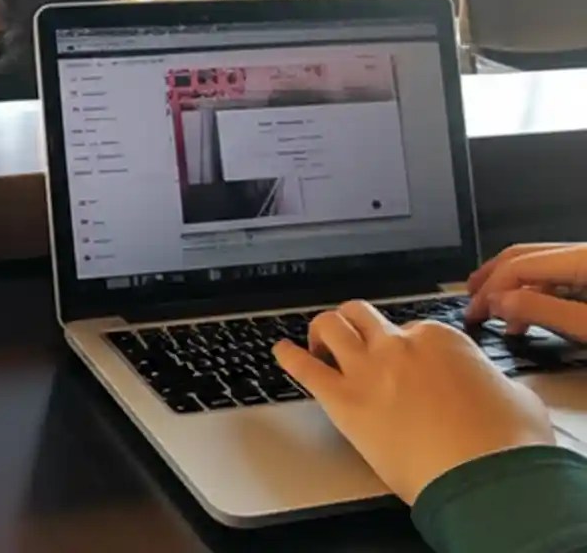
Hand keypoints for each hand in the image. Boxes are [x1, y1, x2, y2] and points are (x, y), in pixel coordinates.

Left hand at [274, 301, 553, 503]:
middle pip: (362, 315)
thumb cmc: (506, 443)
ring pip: (329, 326)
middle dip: (355, 324)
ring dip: (321, 331)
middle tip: (351, 341)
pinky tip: (281, 352)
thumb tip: (490, 390)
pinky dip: (288, 356)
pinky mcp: (343, 401)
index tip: (403, 363)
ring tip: (318, 345)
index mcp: (439, 340)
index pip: (408, 330)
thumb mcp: (512, 398)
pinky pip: (304, 368)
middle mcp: (399, 346)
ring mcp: (368, 369)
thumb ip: (489, 383)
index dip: (403, 347)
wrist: (486, 476)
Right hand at [466, 243, 586, 340]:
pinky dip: (536, 289)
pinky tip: (531, 308)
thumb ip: (542, 310)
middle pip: (524, 255)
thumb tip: (498, 302)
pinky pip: (558, 272)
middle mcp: (583, 251)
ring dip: (511, 285)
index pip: (518, 265)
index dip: (489, 289)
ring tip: (497, 309)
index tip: (473, 314)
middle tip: (472, 302)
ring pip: (540, 263)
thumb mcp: (586, 326)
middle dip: (491, 279)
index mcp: (581, 258)